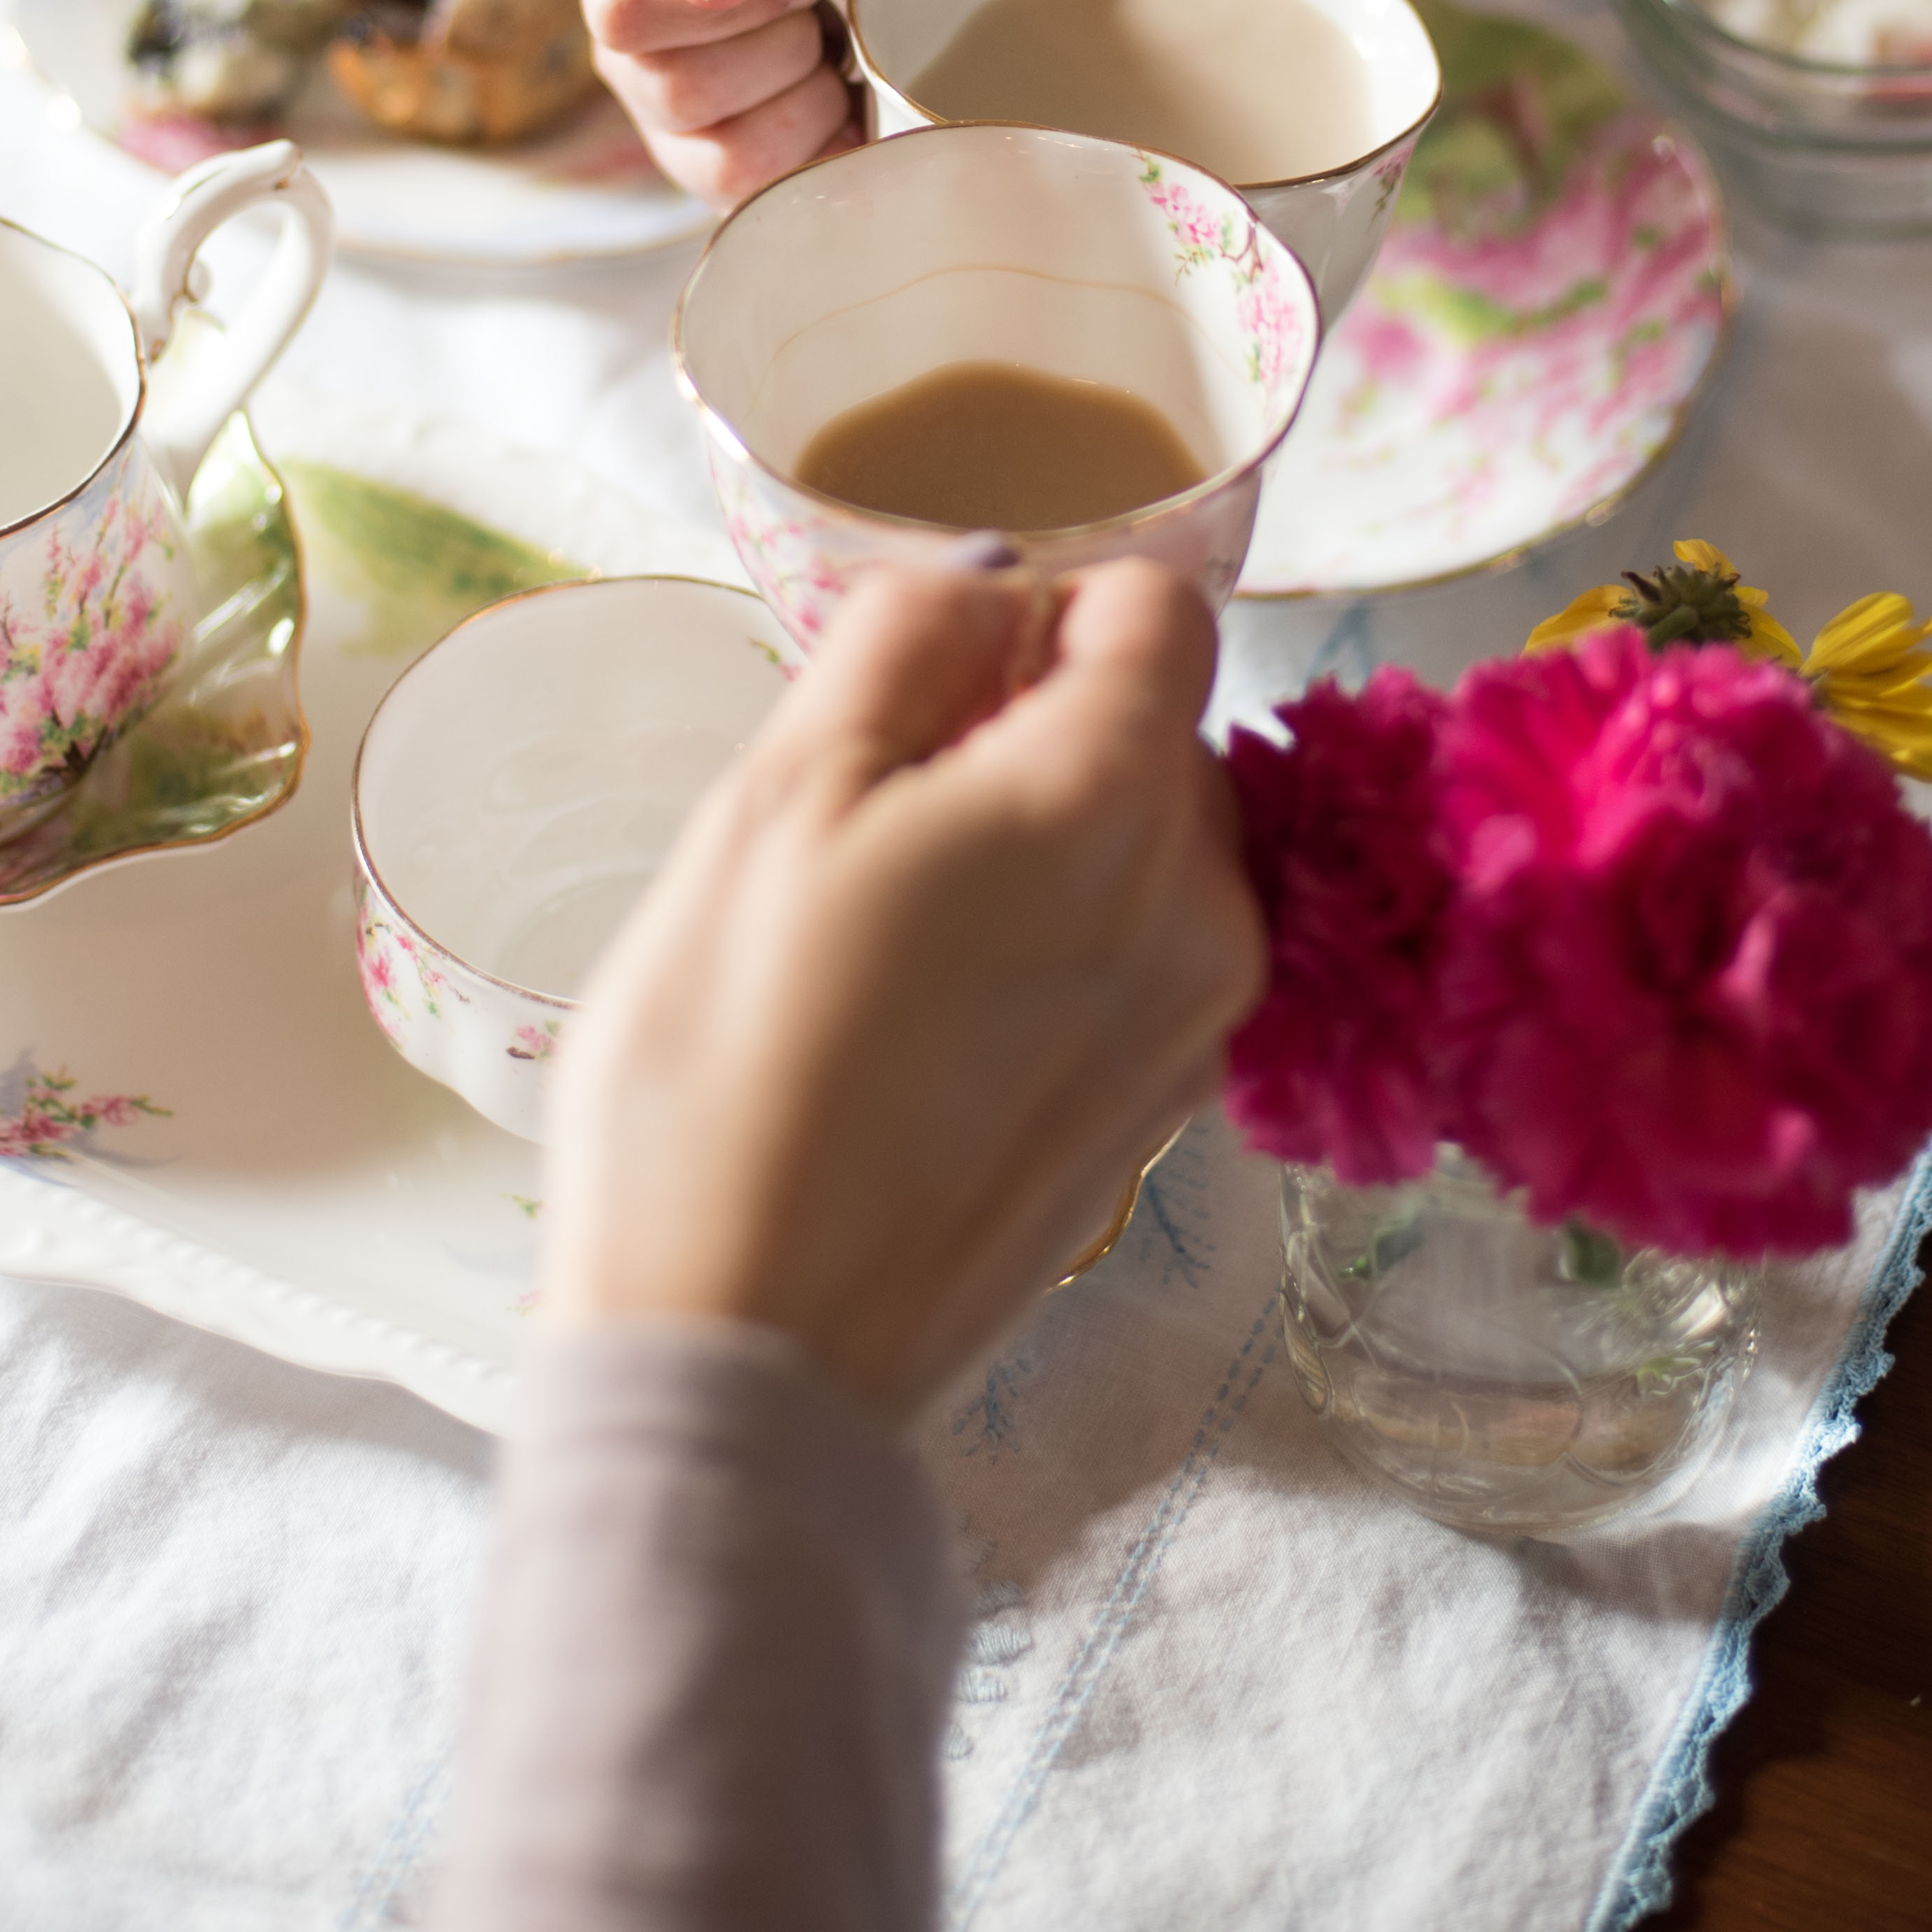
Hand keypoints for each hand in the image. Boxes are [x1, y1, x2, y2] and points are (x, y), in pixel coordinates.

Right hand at [542, 562, 1265, 1419]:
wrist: (740, 1351)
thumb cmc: (727, 1061)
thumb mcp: (779, 793)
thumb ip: (907, 638)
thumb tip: (993, 580)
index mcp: (1118, 803)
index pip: (1156, 605)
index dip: (1039, 603)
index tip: (929, 671)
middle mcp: (1204, 907)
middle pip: (1152, 727)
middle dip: (1029, 727)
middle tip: (871, 815)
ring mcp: (1196, 1026)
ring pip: (1143, 844)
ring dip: (1038, 840)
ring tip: (887, 926)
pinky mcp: (1160, 1116)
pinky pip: (1132, 958)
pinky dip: (1053, 944)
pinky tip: (924, 1013)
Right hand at [581, 0, 956, 202]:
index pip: (627, 14)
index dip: (731, 2)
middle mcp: (634, 64)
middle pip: (679, 95)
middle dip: (783, 47)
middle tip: (818, 9)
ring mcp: (680, 138)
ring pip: (730, 162)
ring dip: (810, 100)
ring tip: (827, 54)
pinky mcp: (734, 188)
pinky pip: (775, 200)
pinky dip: (830, 149)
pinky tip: (844, 103)